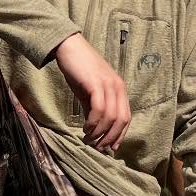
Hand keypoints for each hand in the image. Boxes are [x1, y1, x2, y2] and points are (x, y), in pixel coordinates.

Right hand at [53, 33, 129, 150]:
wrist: (69, 47)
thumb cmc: (79, 69)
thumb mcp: (90, 92)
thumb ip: (95, 109)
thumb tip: (96, 130)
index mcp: (120, 89)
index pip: (126, 117)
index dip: (119, 135)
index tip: (110, 148)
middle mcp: (118, 87)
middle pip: (121, 120)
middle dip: (110, 137)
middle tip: (97, 147)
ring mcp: (108, 84)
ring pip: (110, 117)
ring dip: (99, 133)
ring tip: (88, 140)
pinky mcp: (96, 84)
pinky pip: (98, 109)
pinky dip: (93, 123)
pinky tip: (85, 129)